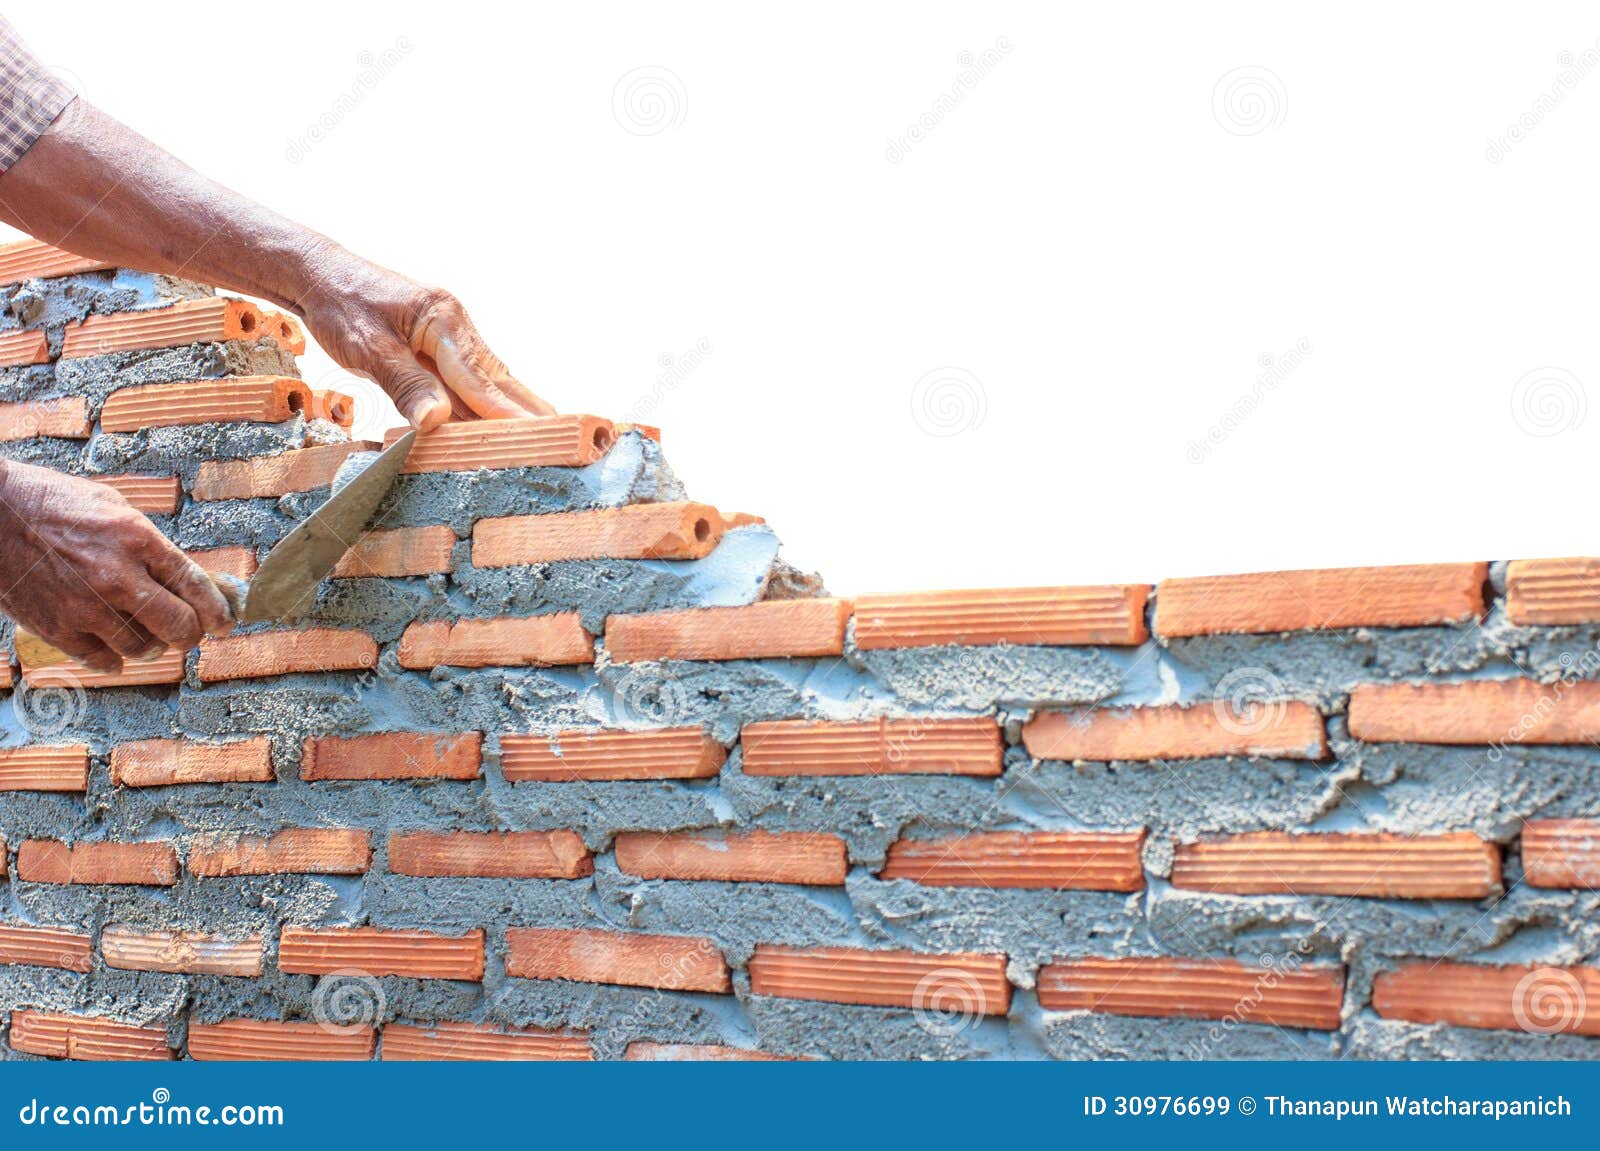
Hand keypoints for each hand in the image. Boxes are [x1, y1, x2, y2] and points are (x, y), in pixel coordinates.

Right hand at [0, 461, 232, 673]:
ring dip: (149, 645)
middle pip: (179, 627)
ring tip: (142, 632)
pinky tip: (113, 648)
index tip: (226, 622)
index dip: (218, 611)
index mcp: (138, 540)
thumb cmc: (55, 504)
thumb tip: (188, 581)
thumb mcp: (116, 510)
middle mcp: (118, 576)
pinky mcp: (57, 628)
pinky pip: (103, 661)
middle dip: (190, 634)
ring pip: (143, 648)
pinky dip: (114, 659)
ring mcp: (86, 606)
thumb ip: (151, 547)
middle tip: (186, 633)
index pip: (196, 586)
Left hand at [295, 246, 554, 431]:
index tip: (539, 434)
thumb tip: (435, 420)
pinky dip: (486, 405)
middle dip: (530, 410)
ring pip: (489, 381)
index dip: (509, 412)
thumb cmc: (341, 305)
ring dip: (514, 410)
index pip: (480, 378)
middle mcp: (456, 326)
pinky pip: (468, 381)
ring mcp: (451, 335)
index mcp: (443, 319)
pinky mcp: (440, 346)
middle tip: (566, 436)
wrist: (321, 275)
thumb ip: (404, 384)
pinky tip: (503, 424)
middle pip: (499, 378)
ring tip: (547, 435)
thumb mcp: (366, 348)